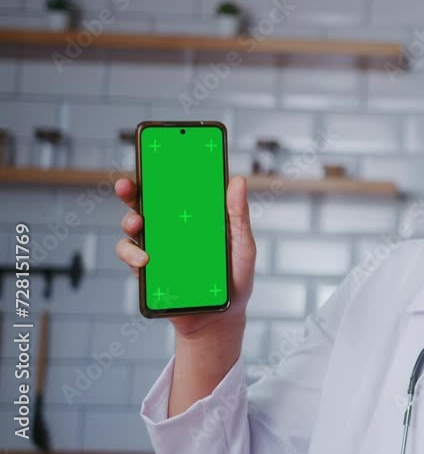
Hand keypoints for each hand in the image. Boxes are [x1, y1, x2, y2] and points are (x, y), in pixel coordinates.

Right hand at [114, 175, 255, 338]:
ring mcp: (157, 248)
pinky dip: (132, 256)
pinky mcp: (147, 271)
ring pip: (132, 228)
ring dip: (129, 222)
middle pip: (146, 203)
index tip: (153, 158)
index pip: (175, 190)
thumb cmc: (235, 279)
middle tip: (126, 186)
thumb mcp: (242, 245)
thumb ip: (238, 215)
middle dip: (131, 191)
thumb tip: (237, 180)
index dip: (162, 172)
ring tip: (137, 225)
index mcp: (195, 218)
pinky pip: (131, 257)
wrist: (220, 319)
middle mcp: (172, 229)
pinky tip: (145, 260)